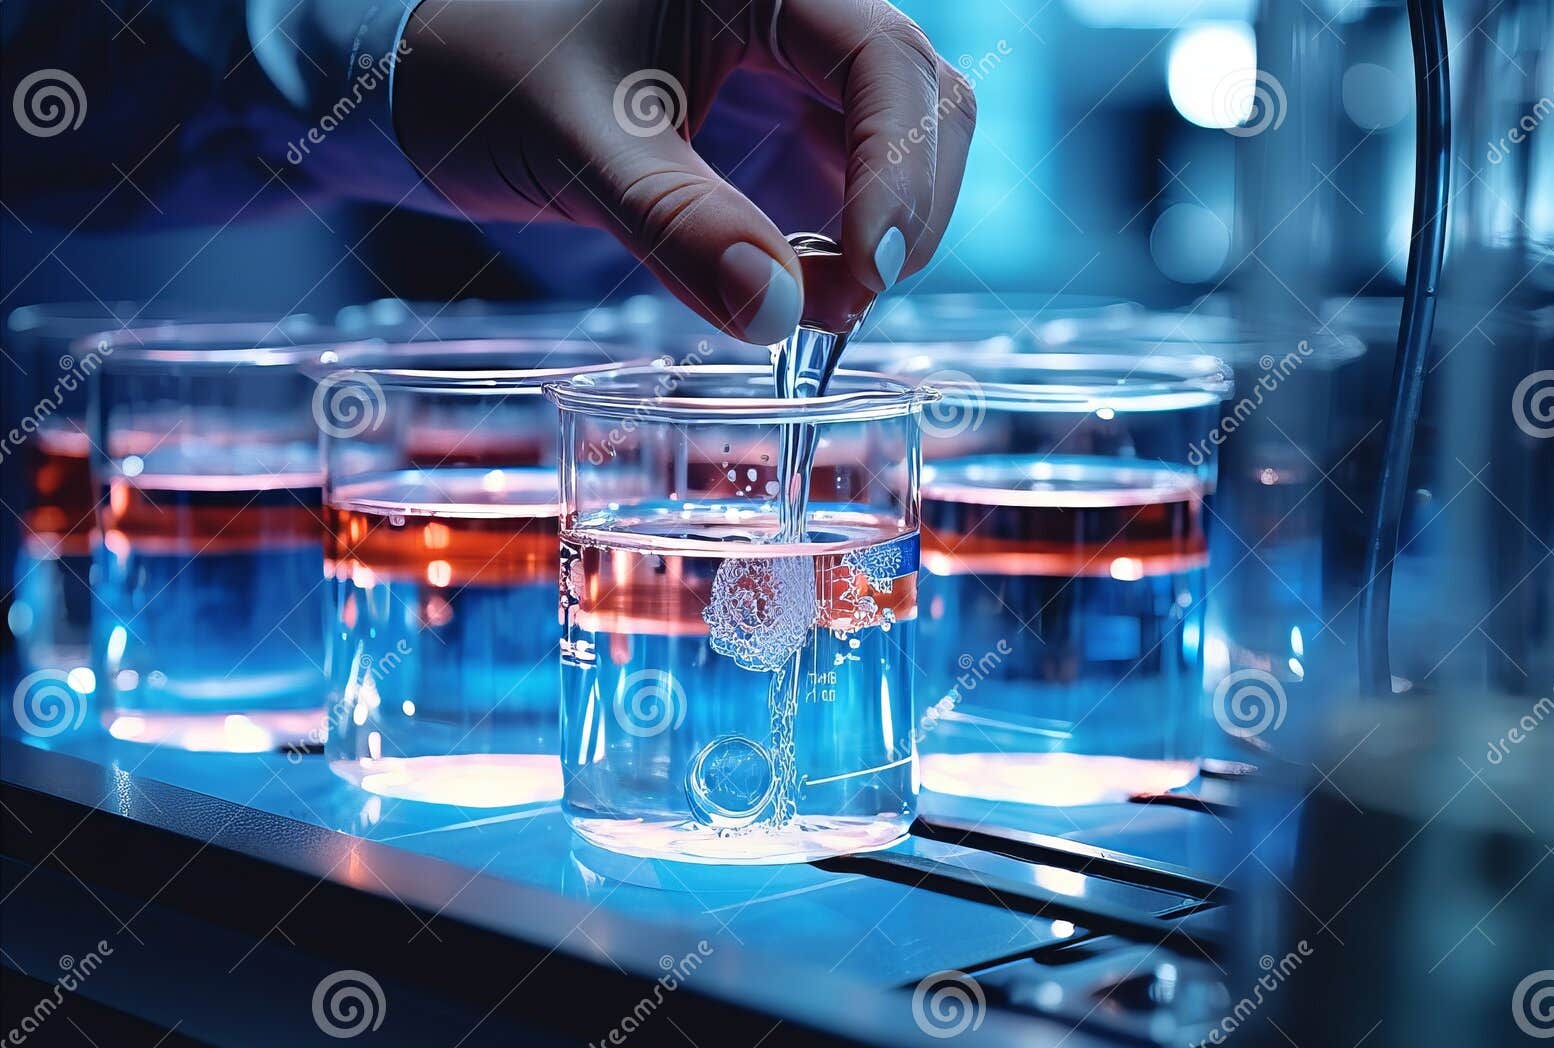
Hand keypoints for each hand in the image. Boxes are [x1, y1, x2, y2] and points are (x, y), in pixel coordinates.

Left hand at [395, 0, 975, 343]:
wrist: (433, 78)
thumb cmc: (487, 74)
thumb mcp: (575, 147)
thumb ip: (676, 224)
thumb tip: (781, 312)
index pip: (882, 59)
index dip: (897, 170)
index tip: (867, 275)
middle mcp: (797, 5)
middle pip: (922, 99)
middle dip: (902, 211)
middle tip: (841, 308)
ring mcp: (799, 62)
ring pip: (907, 140)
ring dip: (886, 232)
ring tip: (816, 304)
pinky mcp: (788, 116)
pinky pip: (859, 175)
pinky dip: (851, 240)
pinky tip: (803, 283)